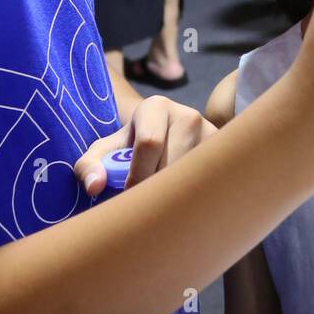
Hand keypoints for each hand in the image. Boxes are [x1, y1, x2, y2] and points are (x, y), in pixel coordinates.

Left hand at [75, 96, 216, 195]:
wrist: (164, 140)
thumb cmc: (128, 150)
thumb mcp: (104, 154)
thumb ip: (88, 167)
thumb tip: (95, 186)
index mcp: (156, 107)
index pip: (149, 143)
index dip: (137, 175)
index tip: (129, 195)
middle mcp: (188, 115)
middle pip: (172, 162)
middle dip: (155, 190)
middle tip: (146, 206)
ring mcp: (211, 133)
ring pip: (192, 176)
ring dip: (175, 196)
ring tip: (162, 204)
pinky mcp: (225, 154)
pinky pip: (209, 182)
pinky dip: (194, 197)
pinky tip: (182, 202)